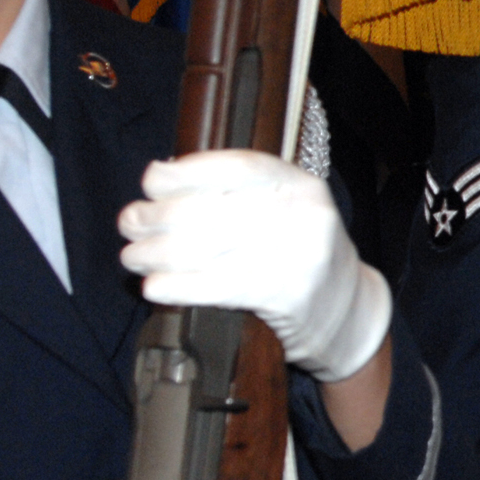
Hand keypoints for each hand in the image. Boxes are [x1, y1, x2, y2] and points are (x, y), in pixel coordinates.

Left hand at [118, 150, 391, 382]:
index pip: (238, 166)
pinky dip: (178, 286)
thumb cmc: (301, 257)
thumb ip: (238, 195)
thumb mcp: (284, 213)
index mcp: (299, 184)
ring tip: (133, 256)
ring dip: (157, 253)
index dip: (188, 171)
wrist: (349, 313)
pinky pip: (217, 287)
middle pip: (213, 208)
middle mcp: (303, 213)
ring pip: (207, 248)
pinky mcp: (287, 295)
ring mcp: (298, 254)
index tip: (152, 180)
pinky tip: (154, 287)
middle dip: (159, 216)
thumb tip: (164, 178)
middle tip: (129, 223)